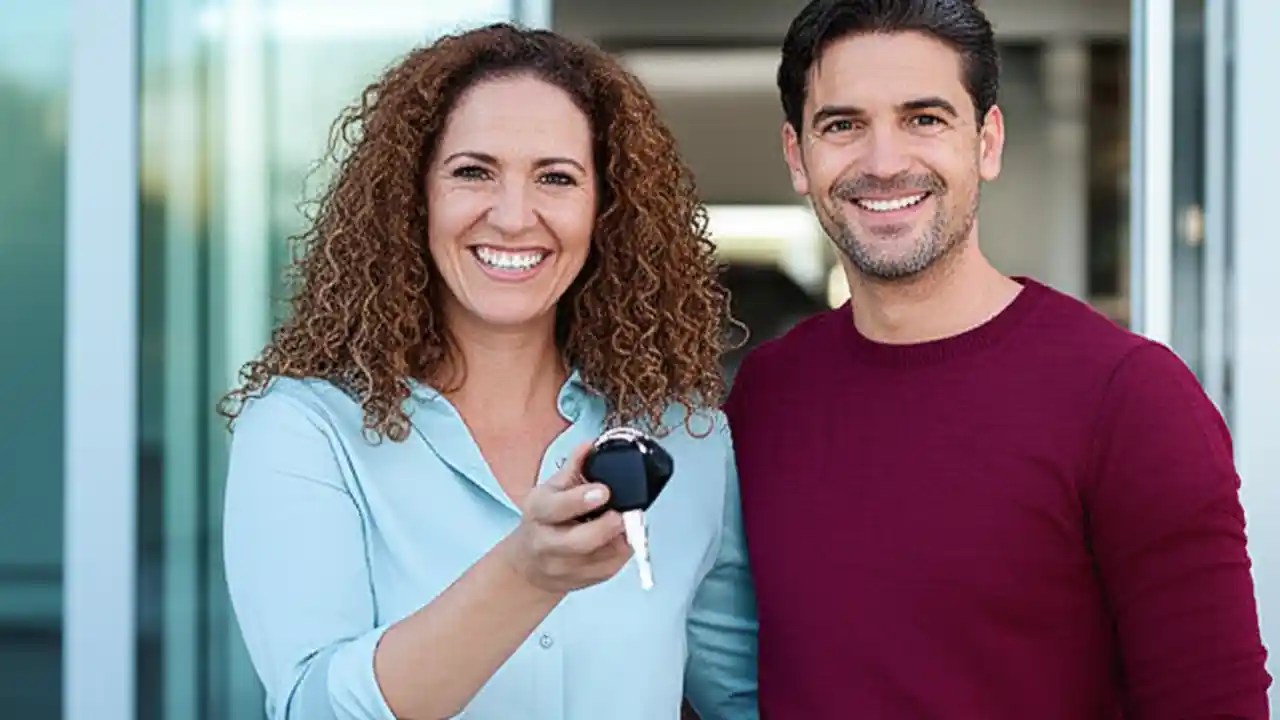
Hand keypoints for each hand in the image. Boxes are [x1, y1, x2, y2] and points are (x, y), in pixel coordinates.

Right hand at [500, 441, 631, 594]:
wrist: (529, 564)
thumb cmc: (543, 521)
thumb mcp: (551, 490)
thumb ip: (574, 468)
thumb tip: (590, 446)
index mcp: (538, 512)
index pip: (556, 508)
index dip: (581, 499)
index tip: (604, 491)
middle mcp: (546, 543)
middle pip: (579, 541)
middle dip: (605, 527)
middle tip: (621, 515)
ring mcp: (563, 567)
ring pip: (599, 559)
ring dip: (619, 540)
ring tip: (625, 523)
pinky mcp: (581, 582)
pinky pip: (609, 569)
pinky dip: (621, 553)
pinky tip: (620, 539)